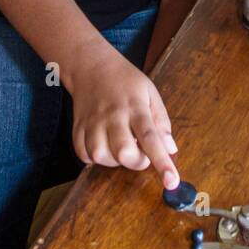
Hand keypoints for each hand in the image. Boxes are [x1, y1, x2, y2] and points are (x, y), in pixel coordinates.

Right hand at [65, 40, 179, 188]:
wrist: (91, 66)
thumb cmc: (125, 81)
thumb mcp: (150, 92)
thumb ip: (161, 121)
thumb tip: (170, 149)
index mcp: (135, 106)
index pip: (151, 137)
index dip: (162, 162)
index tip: (171, 182)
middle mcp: (113, 115)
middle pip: (123, 151)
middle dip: (136, 161)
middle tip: (140, 151)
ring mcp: (93, 122)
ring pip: (101, 156)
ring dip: (114, 160)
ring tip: (120, 145)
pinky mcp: (77, 127)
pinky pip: (83, 155)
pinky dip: (94, 158)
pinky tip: (103, 145)